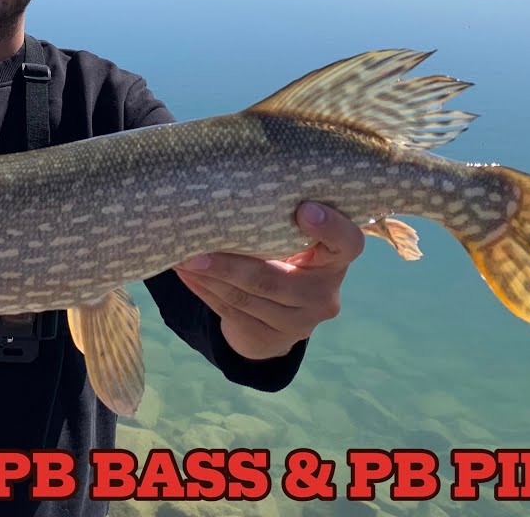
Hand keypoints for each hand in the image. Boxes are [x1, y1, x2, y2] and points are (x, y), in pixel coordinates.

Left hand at [173, 202, 362, 360]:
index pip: (347, 243)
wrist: (282, 317)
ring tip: (181, 258)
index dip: (329, 228)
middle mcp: (322, 295)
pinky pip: (230, 311)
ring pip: (245, 297)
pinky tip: (186, 275)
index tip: (303, 209)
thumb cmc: (287, 258)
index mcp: (336, 261)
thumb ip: (281, 222)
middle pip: (272, 279)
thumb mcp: (295, 242)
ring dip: (208, 276)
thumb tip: (231, 190)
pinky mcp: (270, 339)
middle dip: (228, 264)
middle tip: (195, 247)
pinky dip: (204, 290)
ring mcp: (298, 323)